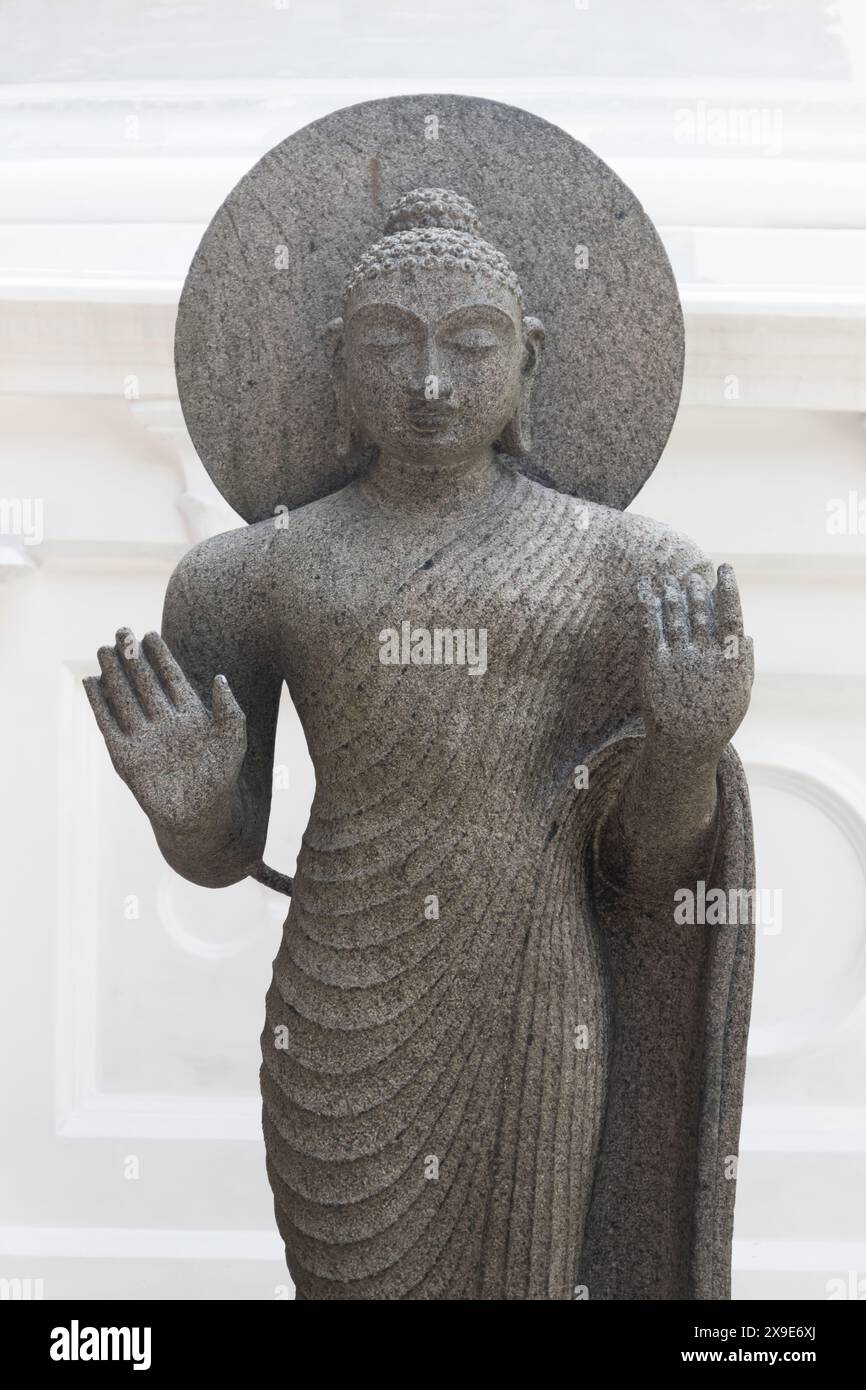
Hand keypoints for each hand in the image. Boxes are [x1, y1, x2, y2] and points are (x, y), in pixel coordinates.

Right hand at [83, 628, 246, 831]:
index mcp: (188, 714)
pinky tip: (91, 683)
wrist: (199, 817)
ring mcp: (142, 737)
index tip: (149, 634)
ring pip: (124, 698)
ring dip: (113, 675)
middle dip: (132, 657)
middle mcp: (162, 721)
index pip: (170, 677)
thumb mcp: (232, 739)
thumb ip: (229, 709)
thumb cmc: (220, 778)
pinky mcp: (125, 756)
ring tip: (102, 650)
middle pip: (143, 682)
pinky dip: (98, 704)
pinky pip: (108, 725)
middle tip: (120, 631)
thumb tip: (220, 677)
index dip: (160, 656)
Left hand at [636, 564, 752, 762]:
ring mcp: (679, 657)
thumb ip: (746, 663)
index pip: (731, 614)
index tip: (725, 568)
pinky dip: (647, 603)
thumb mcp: (740, 694)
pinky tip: (644, 589)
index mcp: (730, 659)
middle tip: (691, 576)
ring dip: (672, 593)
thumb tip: (747, 636)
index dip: (728, 588)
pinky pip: (650, 626)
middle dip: (695, 589)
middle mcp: (705, 654)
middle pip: (700, 610)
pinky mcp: (654, 663)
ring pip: (675, 613)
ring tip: (670, 581)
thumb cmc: (717, 720)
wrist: (685, 745)